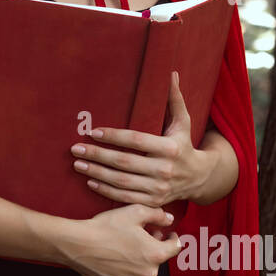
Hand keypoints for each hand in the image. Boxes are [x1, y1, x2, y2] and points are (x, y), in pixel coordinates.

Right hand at [56, 204, 181, 275]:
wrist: (79, 245)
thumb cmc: (106, 227)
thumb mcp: (134, 212)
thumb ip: (157, 214)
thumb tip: (169, 219)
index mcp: (156, 254)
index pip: (176, 247)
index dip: (173, 237)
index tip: (168, 233)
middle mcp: (148, 272)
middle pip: (158, 258)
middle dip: (153, 247)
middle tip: (141, 235)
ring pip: (144, 271)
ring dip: (140, 261)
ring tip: (126, 248)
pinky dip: (128, 273)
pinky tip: (118, 261)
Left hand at [70, 71, 210, 207]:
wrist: (199, 178)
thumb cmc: (184, 145)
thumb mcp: (183, 122)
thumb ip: (174, 100)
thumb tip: (170, 73)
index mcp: (170, 148)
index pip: (136, 141)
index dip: (113, 136)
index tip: (93, 132)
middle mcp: (164, 170)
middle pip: (124, 162)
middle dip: (97, 155)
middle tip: (76, 148)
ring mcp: (159, 188)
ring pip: (122, 181)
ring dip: (97, 173)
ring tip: (78, 164)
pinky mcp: (153, 201)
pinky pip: (125, 197)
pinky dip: (106, 190)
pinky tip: (90, 181)